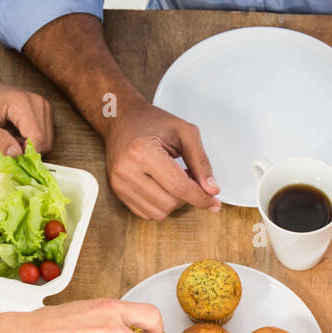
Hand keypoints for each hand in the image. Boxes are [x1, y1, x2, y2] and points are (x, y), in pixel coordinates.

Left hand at [0, 72, 53, 155]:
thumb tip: (16, 155)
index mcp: (21, 103)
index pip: (37, 139)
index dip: (25, 154)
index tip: (9, 156)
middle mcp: (38, 102)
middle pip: (44, 142)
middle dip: (27, 152)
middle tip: (7, 146)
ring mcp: (44, 106)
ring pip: (47, 141)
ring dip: (29, 147)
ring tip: (11, 138)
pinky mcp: (46, 111)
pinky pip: (45, 136)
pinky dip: (32, 142)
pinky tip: (18, 135)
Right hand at [103, 93, 220, 218]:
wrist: (121, 119)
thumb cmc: (152, 122)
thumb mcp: (185, 133)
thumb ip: (201, 162)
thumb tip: (212, 191)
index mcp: (142, 151)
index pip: (179, 187)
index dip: (201, 197)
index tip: (214, 201)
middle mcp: (126, 170)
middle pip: (170, 203)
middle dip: (187, 196)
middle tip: (189, 176)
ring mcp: (119, 183)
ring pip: (159, 213)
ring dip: (174, 202)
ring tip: (174, 179)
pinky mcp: (117, 192)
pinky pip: (147, 213)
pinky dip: (161, 205)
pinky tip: (162, 186)